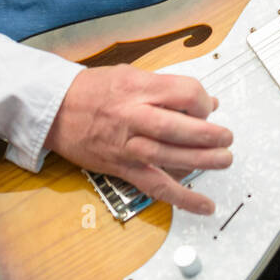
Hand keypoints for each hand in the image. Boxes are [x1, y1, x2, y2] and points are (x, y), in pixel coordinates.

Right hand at [44, 62, 231, 214]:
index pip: (185, 93)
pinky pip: (155, 186)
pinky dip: (182, 198)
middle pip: (179, 128)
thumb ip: (168, 88)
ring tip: (224, 160)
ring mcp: (128, 145)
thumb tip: (206, 103)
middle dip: (209, 135)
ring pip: (171, 157)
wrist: (53, 110)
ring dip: (203, 161)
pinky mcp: (122, 168)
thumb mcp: (131, 75)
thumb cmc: (92, 90)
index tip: (207, 107)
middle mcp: (133, 116)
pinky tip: (204, 205)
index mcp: (139, 88)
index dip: (203, 101)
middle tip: (226, 138)